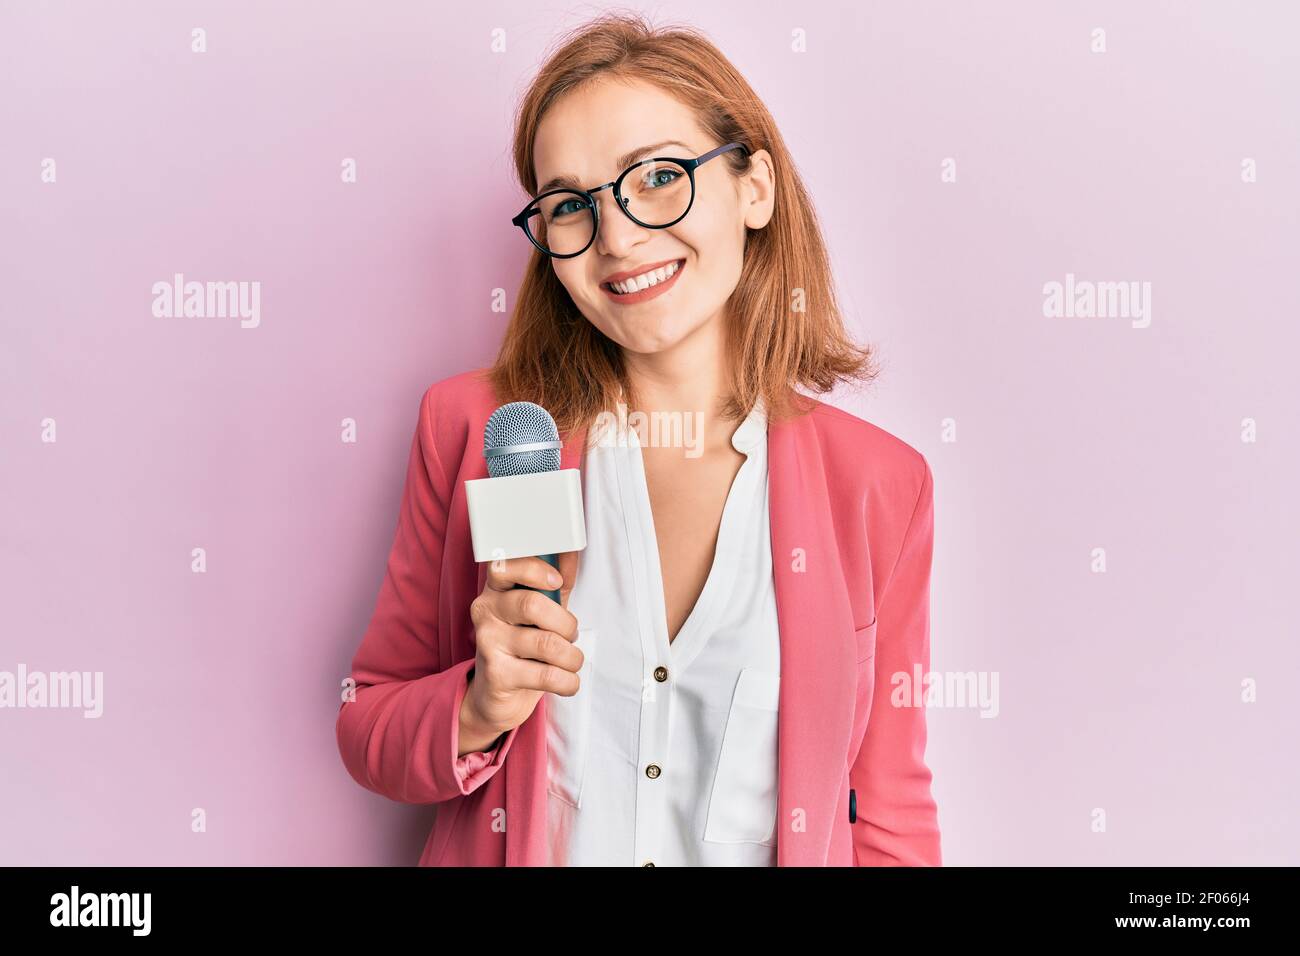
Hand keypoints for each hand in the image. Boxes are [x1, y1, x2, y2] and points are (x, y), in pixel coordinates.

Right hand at [457, 553, 581, 755]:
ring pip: (545, 643)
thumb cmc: (524, 643)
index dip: (533, 570)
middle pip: (531, 604)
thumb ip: (557, 581)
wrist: (497, 693)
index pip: (504, 567)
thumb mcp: (542, 609)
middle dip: (566, 623)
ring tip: (572, 661)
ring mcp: (488, 642)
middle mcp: (485, 611)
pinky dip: (568, 681)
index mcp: (496, 589)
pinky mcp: (497, 674)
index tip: (556, 581)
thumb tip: (572, 551)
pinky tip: (567, 682)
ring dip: (571, 656)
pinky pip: (545, 675)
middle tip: (571, 635)